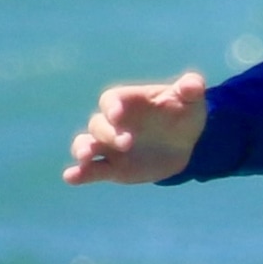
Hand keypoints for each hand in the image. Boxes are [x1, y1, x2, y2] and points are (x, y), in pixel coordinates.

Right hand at [65, 70, 207, 185]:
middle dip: (107, 134)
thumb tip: (192, 86)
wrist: (186, 143)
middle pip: (98, 125)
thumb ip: (191, 88)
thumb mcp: (192, 99)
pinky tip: (71, 177)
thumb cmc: (184, 112)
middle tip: (126, 143)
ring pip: (86, 145)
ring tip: (85, 158)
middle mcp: (113, 123)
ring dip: (82, 150)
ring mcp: (110, 147)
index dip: (111, 107)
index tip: (118, 116)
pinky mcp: (113, 168)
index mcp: (127, 102)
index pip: (110, 100)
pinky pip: (92, 171)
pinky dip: (80, 174)